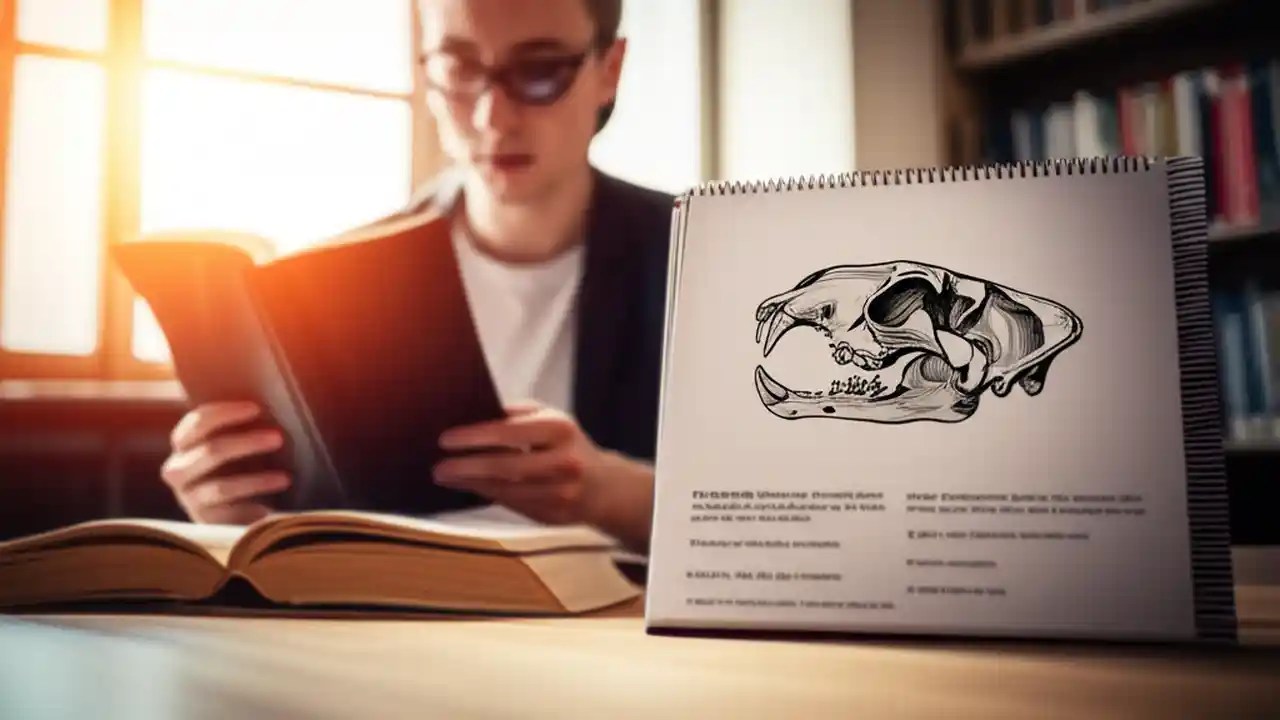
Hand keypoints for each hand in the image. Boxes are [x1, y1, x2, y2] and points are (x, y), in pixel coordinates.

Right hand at [160, 401, 289, 524]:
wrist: (238, 515)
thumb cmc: (241, 469)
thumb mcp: (237, 446)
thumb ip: (242, 427)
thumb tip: (269, 405)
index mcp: (184, 444)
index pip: (196, 422)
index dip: (225, 412)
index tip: (256, 408)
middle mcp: (178, 469)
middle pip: (209, 450)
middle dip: (246, 442)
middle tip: (278, 437)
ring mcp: (188, 496)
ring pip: (219, 484)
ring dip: (255, 476)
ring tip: (285, 474)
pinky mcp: (202, 518)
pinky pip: (230, 504)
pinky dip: (257, 490)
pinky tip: (281, 486)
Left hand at [432, 402, 654, 552]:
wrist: (603, 486)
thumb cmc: (566, 444)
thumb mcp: (550, 418)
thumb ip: (516, 416)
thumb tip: (472, 417)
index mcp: (560, 430)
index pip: (510, 432)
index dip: (475, 437)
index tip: (445, 439)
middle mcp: (564, 462)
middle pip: (505, 467)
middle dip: (466, 467)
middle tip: (438, 467)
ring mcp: (561, 492)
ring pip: (506, 490)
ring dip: (471, 484)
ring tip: (446, 476)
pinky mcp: (554, 516)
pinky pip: (512, 505)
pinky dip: (487, 495)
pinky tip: (469, 487)